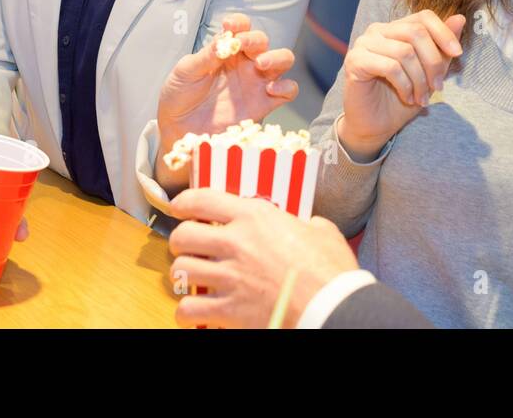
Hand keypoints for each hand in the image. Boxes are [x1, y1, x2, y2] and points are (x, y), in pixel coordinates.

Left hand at [155, 14, 298, 193]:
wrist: (179, 128)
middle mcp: (244, 63)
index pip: (241, 27)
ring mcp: (256, 82)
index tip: (230, 26)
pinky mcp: (264, 104)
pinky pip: (288, 92)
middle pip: (263, 41)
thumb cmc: (180, 95)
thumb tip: (223, 42)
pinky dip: (287, 87)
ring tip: (261, 64)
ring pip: (283, 60)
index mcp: (226, 50)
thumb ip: (205, 57)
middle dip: (256, 39)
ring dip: (277, 57)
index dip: (240, 23)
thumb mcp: (186, 71)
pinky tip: (272, 89)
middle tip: (244, 46)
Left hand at [167, 187, 358, 328]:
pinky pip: (188, 309)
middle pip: (182, 235)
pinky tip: (196, 310)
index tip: (180, 207)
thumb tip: (306, 225)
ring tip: (194, 278)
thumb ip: (305, 223)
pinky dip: (187, 312)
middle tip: (189, 247)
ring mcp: (229, 278)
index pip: (202, 199)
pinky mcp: (228, 310)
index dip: (184, 202)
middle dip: (180, 241)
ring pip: (181, 270)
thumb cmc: (331, 271)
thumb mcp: (321, 231)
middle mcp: (235, 243)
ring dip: (184, 274)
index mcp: (255, 217)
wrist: (332, 308)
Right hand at [339, 10, 464, 160]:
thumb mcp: (430, 72)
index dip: (444, 32)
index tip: (457, 53)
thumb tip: (460, 18)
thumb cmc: (402, 97)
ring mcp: (364, 44)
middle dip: (433, 62)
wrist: (376, 125)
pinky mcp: (355, 61)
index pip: (423, 17)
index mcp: (396, 28)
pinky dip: (404, 85)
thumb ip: (442, 47)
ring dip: (419, 80)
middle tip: (438, 87)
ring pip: (404, 52)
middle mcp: (378, 30)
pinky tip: (407, 98)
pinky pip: (390, 67)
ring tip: (422, 99)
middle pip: (416, 32)